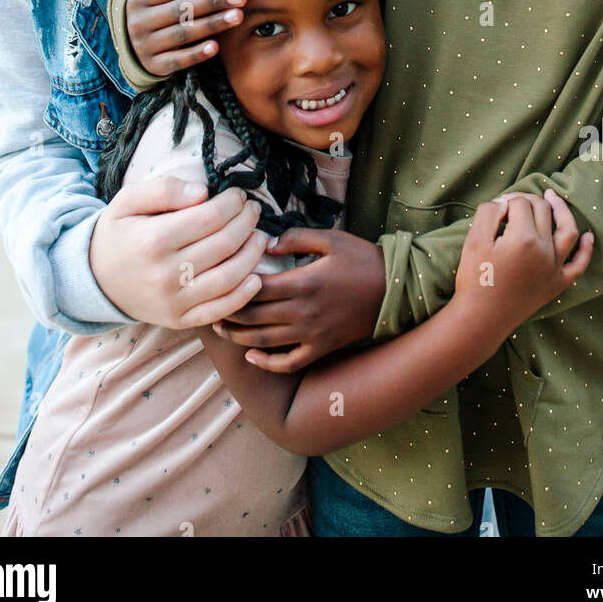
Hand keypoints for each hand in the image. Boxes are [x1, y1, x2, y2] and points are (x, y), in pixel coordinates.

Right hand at [89, 178, 267, 327]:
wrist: (95, 279)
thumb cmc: (119, 233)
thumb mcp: (128, 200)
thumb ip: (164, 189)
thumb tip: (203, 192)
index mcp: (153, 240)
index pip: (210, 218)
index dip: (232, 203)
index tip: (239, 195)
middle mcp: (165, 274)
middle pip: (224, 245)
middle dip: (247, 223)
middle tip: (253, 210)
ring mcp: (173, 301)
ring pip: (229, 278)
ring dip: (253, 255)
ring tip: (259, 237)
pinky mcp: (178, 320)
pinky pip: (219, 310)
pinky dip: (243, 295)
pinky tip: (256, 277)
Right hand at [126, 0, 247, 76]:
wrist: (126, 41)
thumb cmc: (151, 7)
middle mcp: (139, 21)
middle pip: (182, 10)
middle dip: (214, 2)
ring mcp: (144, 45)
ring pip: (182, 34)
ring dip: (212, 25)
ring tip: (237, 16)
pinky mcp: (154, 65)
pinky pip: (177, 61)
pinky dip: (196, 54)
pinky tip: (216, 47)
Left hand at [211, 228, 386, 373]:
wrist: (394, 290)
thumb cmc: (362, 259)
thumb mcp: (332, 239)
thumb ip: (296, 238)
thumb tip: (266, 245)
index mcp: (304, 282)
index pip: (257, 288)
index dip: (233, 284)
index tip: (217, 278)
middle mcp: (304, 312)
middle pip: (255, 316)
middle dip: (228, 312)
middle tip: (207, 305)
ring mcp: (312, 334)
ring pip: (265, 340)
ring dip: (238, 336)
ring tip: (220, 327)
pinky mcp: (322, 347)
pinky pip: (289, 362)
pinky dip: (267, 363)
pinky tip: (251, 356)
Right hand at [454, 191, 593, 324]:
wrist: (481, 318)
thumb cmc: (475, 278)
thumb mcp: (474, 240)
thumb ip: (489, 212)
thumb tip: (505, 203)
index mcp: (523, 238)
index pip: (520, 203)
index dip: (506, 201)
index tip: (495, 209)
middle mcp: (544, 251)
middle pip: (543, 211)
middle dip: (528, 200)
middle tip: (512, 203)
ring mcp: (554, 268)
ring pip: (567, 230)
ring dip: (562, 211)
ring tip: (553, 198)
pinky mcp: (558, 284)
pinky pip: (579, 264)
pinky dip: (586, 249)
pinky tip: (588, 236)